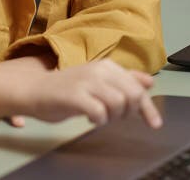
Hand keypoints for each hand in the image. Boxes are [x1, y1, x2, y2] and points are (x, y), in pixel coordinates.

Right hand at [21, 59, 161, 128]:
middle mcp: (99, 70)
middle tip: (116, 117)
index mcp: (107, 65)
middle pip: (132, 95)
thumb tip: (150, 82)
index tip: (155, 123)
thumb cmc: (67, 88)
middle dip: (129, 112)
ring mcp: (86, 81)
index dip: (148, 107)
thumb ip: (124, 80)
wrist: (35, 89)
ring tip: (101, 116)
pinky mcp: (74, 95)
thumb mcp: (98, 80)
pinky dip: (99, 120)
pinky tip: (91, 118)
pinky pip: (99, 112)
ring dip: (113, 117)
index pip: (138, 87)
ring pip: (118, 104)